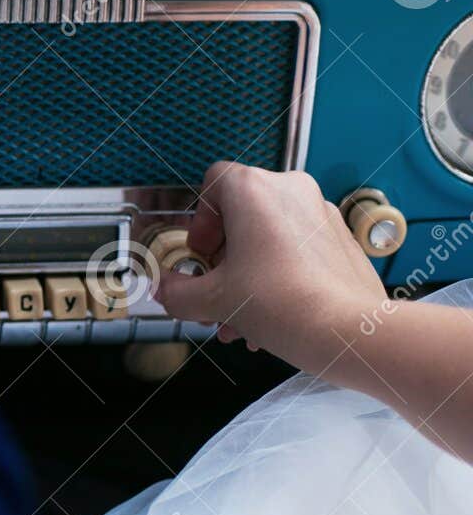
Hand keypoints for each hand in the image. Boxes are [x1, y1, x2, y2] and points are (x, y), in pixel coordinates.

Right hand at [156, 163, 386, 373]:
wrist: (348, 331)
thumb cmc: (285, 303)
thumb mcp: (212, 300)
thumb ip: (178, 292)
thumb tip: (166, 289)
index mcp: (254, 190)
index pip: (213, 183)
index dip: (200, 221)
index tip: (201, 254)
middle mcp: (291, 191)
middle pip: (241, 217)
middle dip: (224, 261)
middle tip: (217, 292)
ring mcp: (321, 214)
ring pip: (270, 237)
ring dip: (249, 273)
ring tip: (242, 317)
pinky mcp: (342, 239)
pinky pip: (298, 250)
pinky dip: (280, 275)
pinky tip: (273, 315)